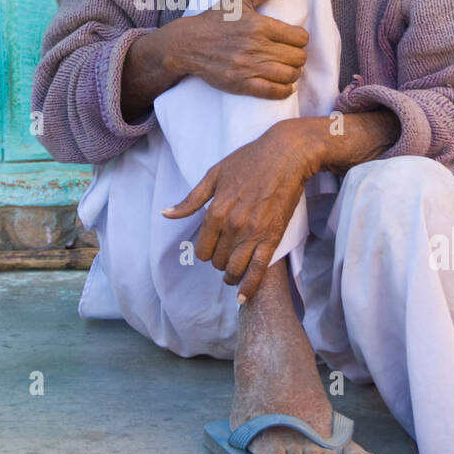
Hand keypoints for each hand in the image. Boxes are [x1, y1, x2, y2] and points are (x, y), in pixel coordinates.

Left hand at [162, 120, 317, 300]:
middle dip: (220, 261)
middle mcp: (232, 226)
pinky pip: (258, 270)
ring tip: (232, 274)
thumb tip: (167, 214)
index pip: (203, 248)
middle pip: (218, 261)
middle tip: (226, 255)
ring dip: (232, 275)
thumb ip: (191, 200)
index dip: (206, 251)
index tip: (212, 248)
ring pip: (235, 269)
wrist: (286, 155)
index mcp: (215, 211)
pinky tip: (243, 297)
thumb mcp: (214, 174)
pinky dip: (249, 287)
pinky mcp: (273, 237)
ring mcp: (253, 234)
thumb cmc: (249, 160)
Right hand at [171, 0, 308, 98]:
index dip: (301, 40)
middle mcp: (256, 46)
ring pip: (290, 75)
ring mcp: (249, 67)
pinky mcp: (241, 84)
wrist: (187, 43)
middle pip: (298, 57)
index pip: (300, 37)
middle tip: (291, 55)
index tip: (293, 41)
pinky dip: (285, 90)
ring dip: (294, 73)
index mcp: (260, 25)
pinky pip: (274, 91)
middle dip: (298, 57)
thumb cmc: (215, 18)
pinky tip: (284, 85)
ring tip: (288, 69)